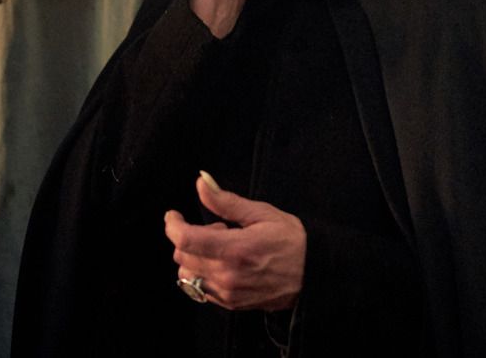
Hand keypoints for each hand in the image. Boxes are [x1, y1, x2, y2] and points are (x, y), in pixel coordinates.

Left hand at [163, 171, 305, 311]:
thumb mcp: (262, 213)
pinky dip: (201, 273)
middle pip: (182, 256)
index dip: (172, 225)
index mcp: (235, 249)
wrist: (312, 275)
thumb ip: (226, 201)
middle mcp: (227, 274)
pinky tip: (223, 264)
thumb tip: (201, 182)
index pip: (185, 240)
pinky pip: (198, 289)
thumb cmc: (291, 241)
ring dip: (194, 257)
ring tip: (221, 249)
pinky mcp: (229, 303)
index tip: (174, 215)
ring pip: (186, 274)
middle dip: (189, 237)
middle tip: (217, 228)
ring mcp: (227, 292)